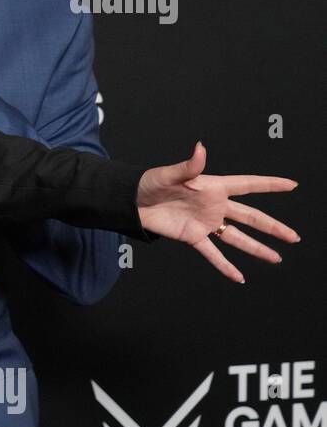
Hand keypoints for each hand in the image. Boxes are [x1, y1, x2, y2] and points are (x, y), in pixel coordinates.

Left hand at [136, 142, 298, 282]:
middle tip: (294, 236)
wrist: (132, 202)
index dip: (270, 184)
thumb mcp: (170, 174)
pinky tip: (239, 277)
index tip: (292, 185)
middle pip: (251, 217)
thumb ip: (189, 165)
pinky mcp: (193, 237)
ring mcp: (206, 223)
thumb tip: (201, 148)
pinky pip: (213, 254)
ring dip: (257, 248)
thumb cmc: (150, 183)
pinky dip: (225, 266)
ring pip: (237, 238)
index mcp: (213, 187)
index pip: (248, 185)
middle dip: (273, 227)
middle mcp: (215, 206)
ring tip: (276, 258)